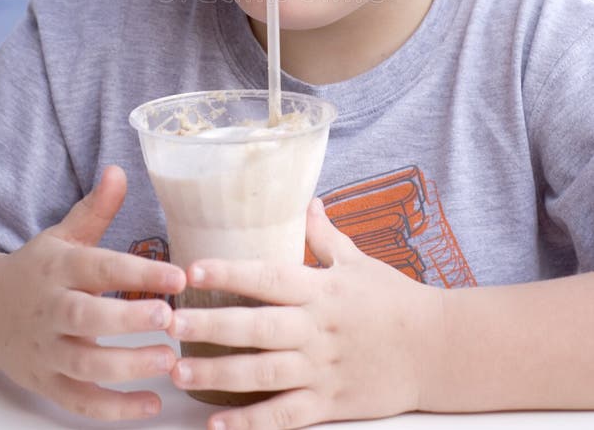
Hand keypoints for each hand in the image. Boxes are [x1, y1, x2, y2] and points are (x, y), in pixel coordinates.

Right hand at [0, 166, 184, 419]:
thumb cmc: (39, 269)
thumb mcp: (63, 235)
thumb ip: (95, 209)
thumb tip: (120, 170)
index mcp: (59, 268)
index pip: (100, 269)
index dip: (139, 273)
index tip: (179, 276)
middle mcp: (51, 310)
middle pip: (86, 319)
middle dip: (128, 322)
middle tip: (171, 319)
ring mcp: (46, 350)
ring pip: (83, 366)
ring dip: (127, 368)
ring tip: (170, 361)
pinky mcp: (46, 382)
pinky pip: (78, 402)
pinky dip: (112, 410)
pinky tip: (150, 405)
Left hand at [168, 198, 443, 428]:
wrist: (437, 349)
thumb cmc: (394, 300)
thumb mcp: (359, 261)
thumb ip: (326, 235)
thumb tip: (307, 201)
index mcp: (321, 290)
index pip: (269, 277)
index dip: (230, 272)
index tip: (193, 269)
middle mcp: (317, 329)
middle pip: (257, 328)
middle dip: (211, 325)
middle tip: (170, 323)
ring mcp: (322, 369)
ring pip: (263, 374)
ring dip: (219, 374)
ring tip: (179, 372)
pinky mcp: (330, 403)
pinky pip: (285, 417)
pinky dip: (251, 424)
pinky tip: (217, 426)